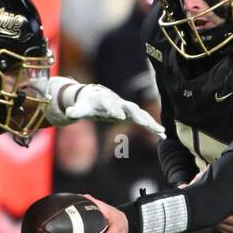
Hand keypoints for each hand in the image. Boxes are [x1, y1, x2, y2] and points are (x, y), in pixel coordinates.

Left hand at [49, 79, 164, 138]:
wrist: (97, 97)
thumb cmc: (89, 104)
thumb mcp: (82, 108)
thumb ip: (77, 111)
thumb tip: (69, 114)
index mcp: (107, 101)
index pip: (111, 105)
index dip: (115, 109)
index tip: (119, 116)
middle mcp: (120, 103)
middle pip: (131, 109)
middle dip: (139, 116)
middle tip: (146, 123)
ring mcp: (129, 109)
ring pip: (142, 115)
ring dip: (151, 123)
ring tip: (160, 131)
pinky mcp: (133, 115)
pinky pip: (145, 121)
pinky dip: (153, 127)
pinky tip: (162, 135)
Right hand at [179, 172, 232, 232]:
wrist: (183, 201)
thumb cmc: (195, 190)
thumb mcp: (201, 181)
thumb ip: (207, 176)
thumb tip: (214, 170)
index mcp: (214, 209)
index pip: (232, 216)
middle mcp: (215, 219)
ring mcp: (216, 224)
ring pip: (231, 232)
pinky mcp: (217, 227)